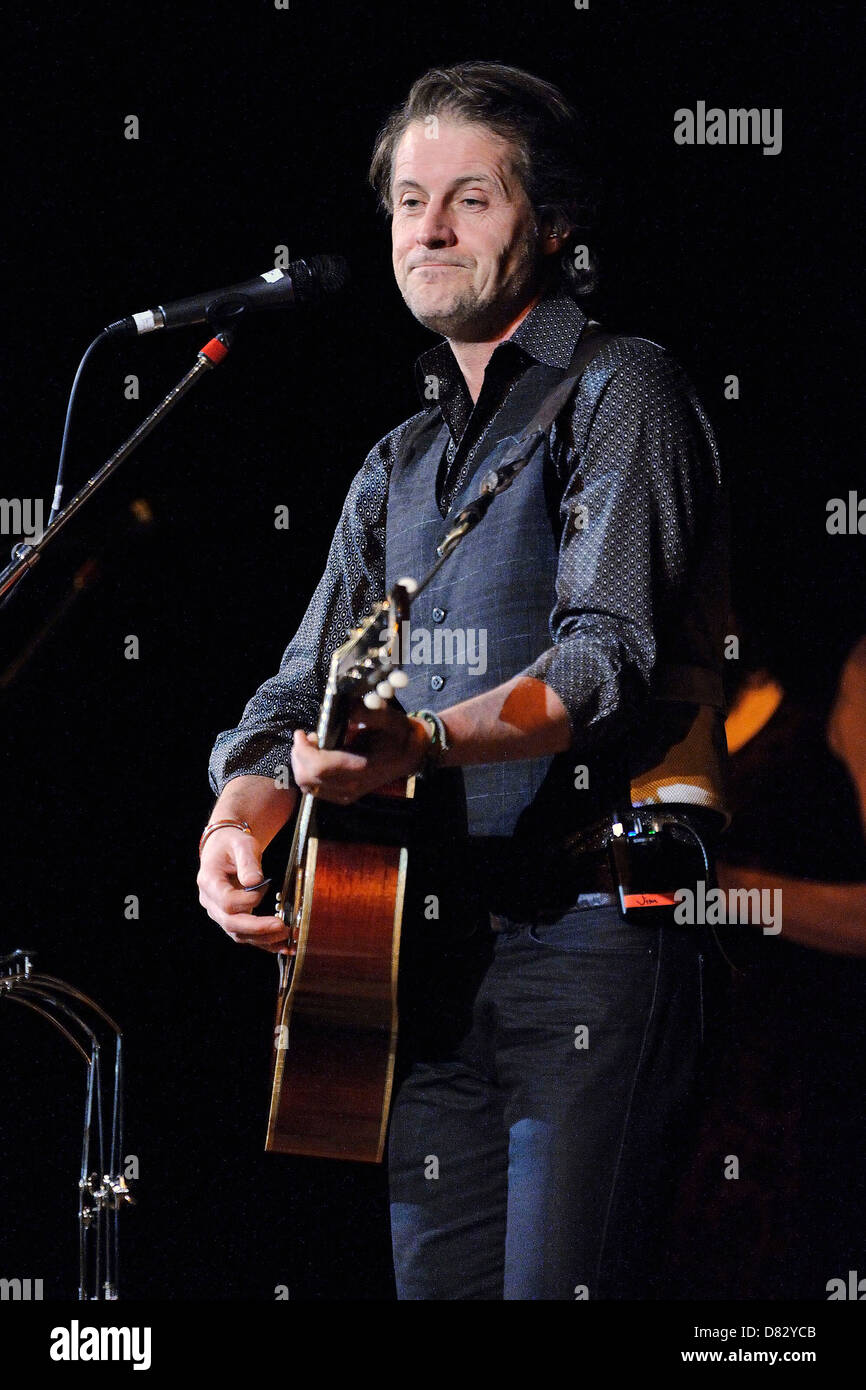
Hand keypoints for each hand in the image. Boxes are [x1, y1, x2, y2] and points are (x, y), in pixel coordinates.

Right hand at [197, 827, 287, 952]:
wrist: (225, 848)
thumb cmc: (233, 844)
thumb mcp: (242, 844)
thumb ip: (248, 862)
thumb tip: (255, 881)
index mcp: (209, 881)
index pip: (226, 901)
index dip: (247, 900)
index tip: (265, 888)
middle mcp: (210, 901)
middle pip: (231, 923)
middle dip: (257, 928)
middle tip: (282, 926)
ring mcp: (219, 913)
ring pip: (238, 934)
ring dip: (263, 938)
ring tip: (287, 935)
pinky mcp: (231, 918)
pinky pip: (245, 935)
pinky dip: (264, 942)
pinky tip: (283, 945)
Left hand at [290, 702, 428, 802]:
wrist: (409, 755)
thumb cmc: (397, 734)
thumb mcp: (387, 718)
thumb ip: (366, 713)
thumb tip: (346, 706)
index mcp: (361, 767)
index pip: (320, 766)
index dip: (304, 750)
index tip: (302, 733)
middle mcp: (352, 785)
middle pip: (308, 778)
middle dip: (299, 756)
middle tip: (304, 738)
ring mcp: (348, 794)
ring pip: (308, 786)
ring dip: (301, 765)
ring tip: (310, 746)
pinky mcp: (345, 796)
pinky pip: (315, 791)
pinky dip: (308, 774)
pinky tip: (316, 758)